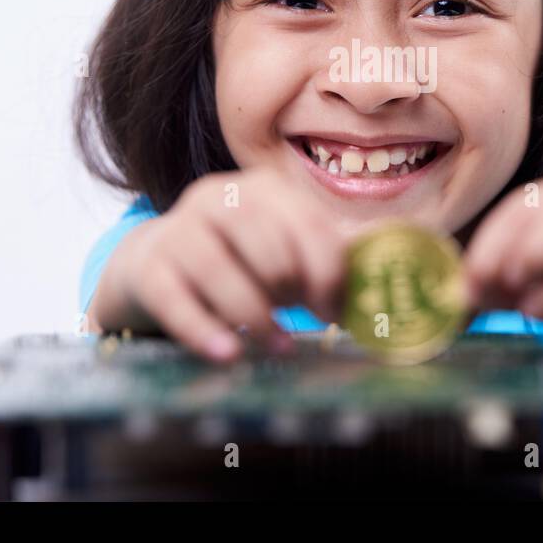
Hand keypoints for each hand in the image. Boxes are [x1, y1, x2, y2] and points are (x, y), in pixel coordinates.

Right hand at [92, 169, 348, 361]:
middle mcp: (217, 197)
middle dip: (289, 285)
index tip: (334, 310)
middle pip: (261, 236)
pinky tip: (229, 353)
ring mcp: (177, 229)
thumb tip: (395, 266)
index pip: (304, 221)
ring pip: (217, 266)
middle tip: (303, 324)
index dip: (327, 269)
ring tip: (278, 346)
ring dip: (254, 312)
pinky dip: (203, 329)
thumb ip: (330, 257)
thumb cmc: (237, 262)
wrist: (153, 265)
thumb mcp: (282, 250)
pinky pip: (174, 297)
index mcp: (262, 188)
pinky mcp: (148, 268)